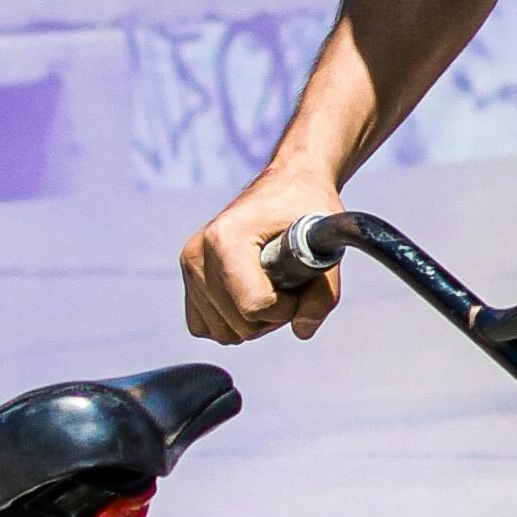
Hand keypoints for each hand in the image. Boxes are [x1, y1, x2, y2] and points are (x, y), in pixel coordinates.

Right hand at [183, 159, 348, 345]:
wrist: (287, 184)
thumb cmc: (306, 208)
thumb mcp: (327, 244)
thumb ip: (323, 294)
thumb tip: (303, 329)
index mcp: (226, 239)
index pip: (254, 307)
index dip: (287, 307)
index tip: (300, 283)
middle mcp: (199, 253)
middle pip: (239, 326)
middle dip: (273, 314)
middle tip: (289, 283)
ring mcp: (189, 266)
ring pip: (223, 332)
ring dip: (254, 321)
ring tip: (271, 286)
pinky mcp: (188, 277)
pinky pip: (206, 326)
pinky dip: (232, 321)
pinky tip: (250, 294)